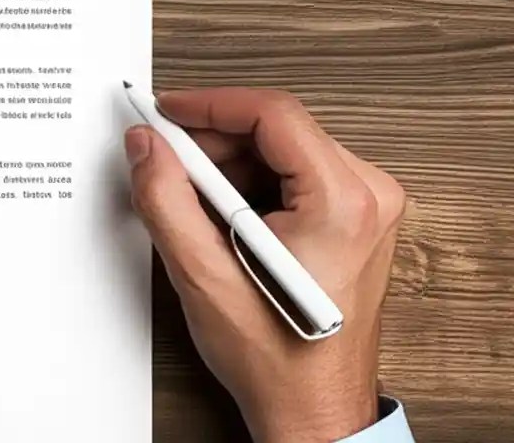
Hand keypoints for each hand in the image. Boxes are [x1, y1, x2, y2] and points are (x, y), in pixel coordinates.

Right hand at [125, 89, 405, 442]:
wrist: (313, 408)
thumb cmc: (276, 357)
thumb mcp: (202, 274)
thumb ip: (165, 198)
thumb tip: (146, 144)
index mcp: (342, 202)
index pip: (273, 114)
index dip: (209, 104)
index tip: (166, 111)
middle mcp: (368, 195)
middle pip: (277, 129)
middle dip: (213, 141)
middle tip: (164, 159)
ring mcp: (368, 205)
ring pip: (282, 149)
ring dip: (229, 165)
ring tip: (191, 202)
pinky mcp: (356, 217)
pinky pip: (294, 173)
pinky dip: (250, 184)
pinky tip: (221, 216)